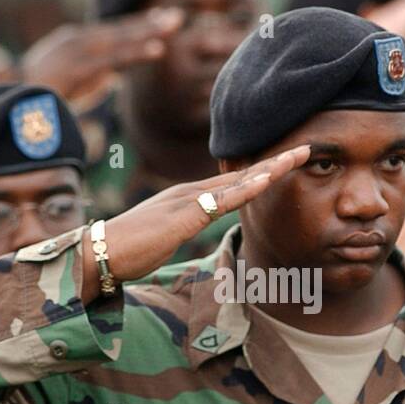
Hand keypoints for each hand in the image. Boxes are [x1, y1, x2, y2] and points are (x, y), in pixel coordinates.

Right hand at [21, 8, 184, 103]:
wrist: (5, 104)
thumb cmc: (33, 99)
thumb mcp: (67, 86)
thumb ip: (90, 80)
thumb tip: (110, 80)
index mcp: (72, 43)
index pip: (111, 32)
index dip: (137, 26)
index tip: (162, 20)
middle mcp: (74, 41)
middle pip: (118, 30)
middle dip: (149, 23)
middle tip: (179, 16)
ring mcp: (74, 52)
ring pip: (118, 41)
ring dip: (148, 33)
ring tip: (174, 28)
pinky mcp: (76, 67)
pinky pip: (112, 59)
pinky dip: (136, 53)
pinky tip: (158, 51)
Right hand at [81, 144, 312, 301]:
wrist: (98, 254)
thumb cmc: (126, 252)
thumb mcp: (163, 238)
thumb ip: (180, 231)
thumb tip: (187, 233)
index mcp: (186, 198)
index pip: (231, 182)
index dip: (261, 172)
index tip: (286, 163)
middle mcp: (189, 192)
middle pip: (241, 174)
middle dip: (275, 162)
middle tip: (306, 148)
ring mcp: (186, 201)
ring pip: (237, 181)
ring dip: (271, 168)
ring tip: (300, 155)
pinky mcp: (184, 216)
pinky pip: (222, 200)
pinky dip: (247, 188)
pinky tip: (268, 179)